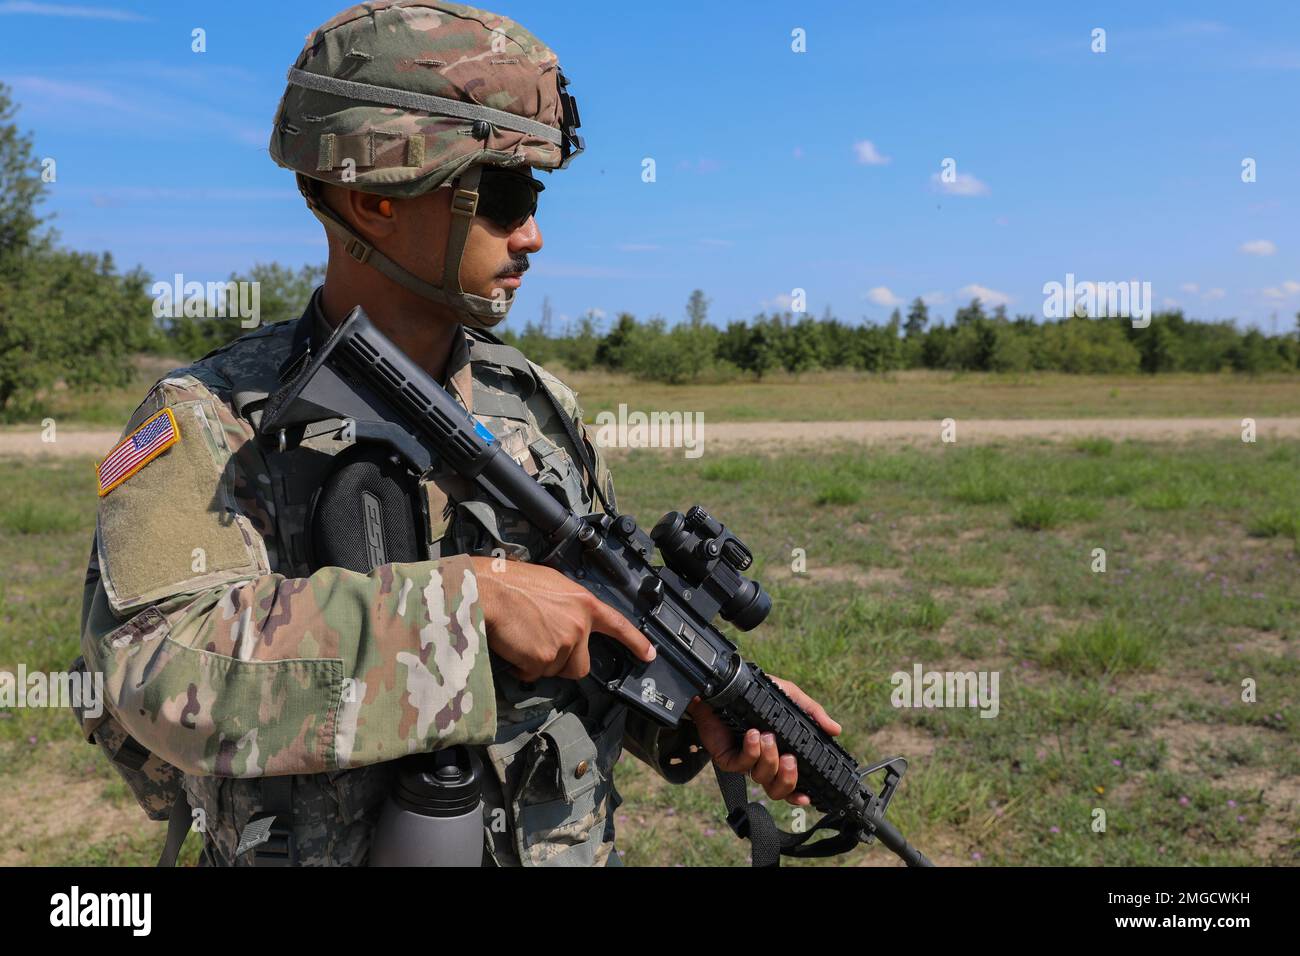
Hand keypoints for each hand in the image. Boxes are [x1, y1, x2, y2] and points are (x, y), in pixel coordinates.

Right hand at [469, 556, 653, 680]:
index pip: (618, 625)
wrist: (489, 591)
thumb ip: (568, 607)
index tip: (649, 655)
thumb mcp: (551, 586)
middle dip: (562, 665)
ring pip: (555, 671)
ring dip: (538, 663)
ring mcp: (565, 643)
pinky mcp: (546, 658)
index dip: (635, 642)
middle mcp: (580, 625)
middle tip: (539, 647)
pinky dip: (522, 667)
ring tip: (522, 638)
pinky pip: (534, 675)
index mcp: (584, 603)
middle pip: (581, 665)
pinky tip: (513, 646)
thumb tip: (566, 623)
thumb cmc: (512, 584)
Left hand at [687, 676, 841, 806]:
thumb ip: (812, 712)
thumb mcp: (788, 697)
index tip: (808, 796)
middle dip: (787, 779)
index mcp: (780, 753)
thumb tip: (836, 729)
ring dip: (768, 758)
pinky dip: (751, 751)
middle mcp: (764, 761)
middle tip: (789, 758)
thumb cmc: (755, 693)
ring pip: (761, 778)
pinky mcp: (727, 757)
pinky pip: (741, 765)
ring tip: (767, 735)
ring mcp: (745, 761)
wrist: (722, 686)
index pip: (791, 782)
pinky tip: (752, 735)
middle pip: (778, 790)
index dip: (798, 795)